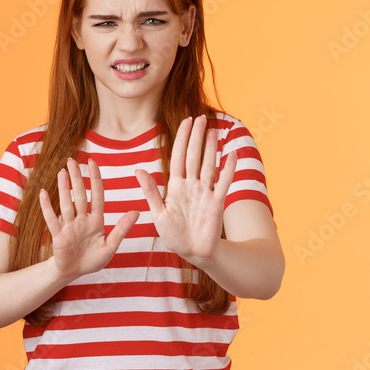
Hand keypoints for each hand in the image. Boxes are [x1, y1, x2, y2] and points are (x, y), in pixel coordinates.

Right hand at [39, 157, 139, 281]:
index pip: (97, 196)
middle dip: (77, 178)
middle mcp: (82, 220)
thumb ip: (122, 229)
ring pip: (67, 204)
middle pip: (80, 196)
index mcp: (96, 221)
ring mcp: (69, 227)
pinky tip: (44, 193)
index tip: (92, 163)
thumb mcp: (111, 246)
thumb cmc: (93, 259)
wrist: (74, 272)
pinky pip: (52, 220)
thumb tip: (136, 211)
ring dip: (64, 189)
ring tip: (61, 172)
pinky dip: (47, 207)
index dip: (95, 179)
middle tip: (71, 160)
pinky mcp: (58, 236)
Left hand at [134, 115, 237, 266]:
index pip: (178, 157)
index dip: (181, 139)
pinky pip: (224, 183)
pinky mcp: (217, 203)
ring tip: (213, 130)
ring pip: (208, 165)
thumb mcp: (158, 213)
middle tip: (201, 118)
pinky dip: (228, 169)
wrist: (192, 252)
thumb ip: (151, 192)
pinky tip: (232, 154)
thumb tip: (138, 170)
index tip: (186, 122)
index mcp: (175, 186)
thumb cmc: (173, 234)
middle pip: (194, 156)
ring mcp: (205, 193)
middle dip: (196, 137)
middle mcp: (191, 186)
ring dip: (211, 148)